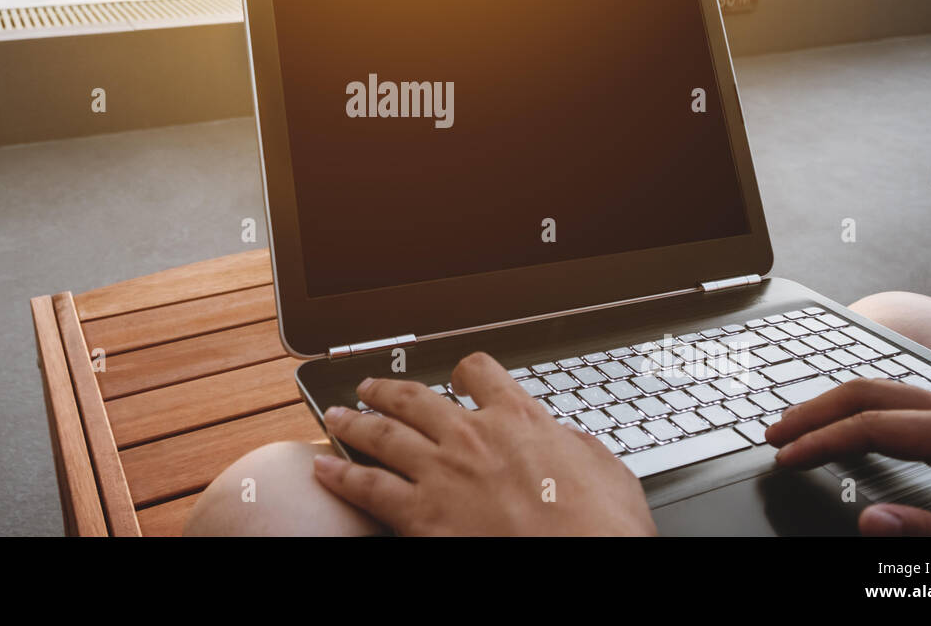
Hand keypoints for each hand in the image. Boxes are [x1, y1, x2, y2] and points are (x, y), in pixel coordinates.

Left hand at [312, 351, 656, 535]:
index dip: (464, 370)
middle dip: (388, 389)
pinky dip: (340, 474)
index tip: (457, 374)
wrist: (588, 560)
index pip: (481, 372)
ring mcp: (442, 473)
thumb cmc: (603, 527)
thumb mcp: (606, 468)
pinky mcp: (421, 515)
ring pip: (383, 433)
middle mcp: (473, 436)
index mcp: (520, 419)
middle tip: (370, 386)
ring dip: (354, 420)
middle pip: (416, 397)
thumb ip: (574, 444)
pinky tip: (324, 467)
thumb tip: (564, 438)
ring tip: (336, 414)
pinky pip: (368, 487)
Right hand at [764, 378, 930, 535]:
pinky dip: (865, 407)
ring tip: (801, 424)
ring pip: (885, 389)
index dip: (821, 440)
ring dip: (835, 405)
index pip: (871, 426)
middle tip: (775, 434)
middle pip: (869, 394)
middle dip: (814, 412)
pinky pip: (904, 398)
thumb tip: (869, 522)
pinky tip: (851, 424)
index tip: (786, 457)